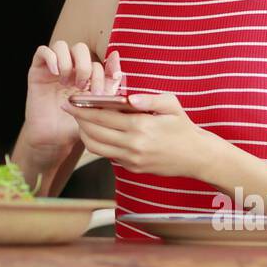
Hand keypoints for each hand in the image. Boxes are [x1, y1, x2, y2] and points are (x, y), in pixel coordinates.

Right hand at [20, 40, 121, 155]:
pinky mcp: (37, 71)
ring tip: (67, 83)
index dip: (100, 74)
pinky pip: (42, 51)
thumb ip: (109, 82)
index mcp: (85, 74)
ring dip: (67, 63)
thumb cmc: (77, 123)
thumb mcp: (99, 103)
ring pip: (60, 45)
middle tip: (82, 87)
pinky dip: (51, 58)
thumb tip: (115, 54)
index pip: (95, 60)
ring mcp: (53, 68)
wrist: (56, 138)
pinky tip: (56, 74)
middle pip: (79, 48)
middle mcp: (69, 68)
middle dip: (84, 66)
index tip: (98, 93)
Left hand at [60, 91, 222, 178]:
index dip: (83, 108)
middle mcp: (133, 145)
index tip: (71, 101)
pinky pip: (108, 156)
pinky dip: (99, 144)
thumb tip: (130, 98)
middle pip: (94, 132)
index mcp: (141, 126)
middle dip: (78, 120)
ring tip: (81, 122)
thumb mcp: (171, 105)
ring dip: (84, 134)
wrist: (196, 156)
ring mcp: (132, 159)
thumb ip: (149, 98)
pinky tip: (98, 133)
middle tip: (69, 109)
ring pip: (96, 147)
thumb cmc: (183, 127)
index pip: (103, 116)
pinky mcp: (132, 168)